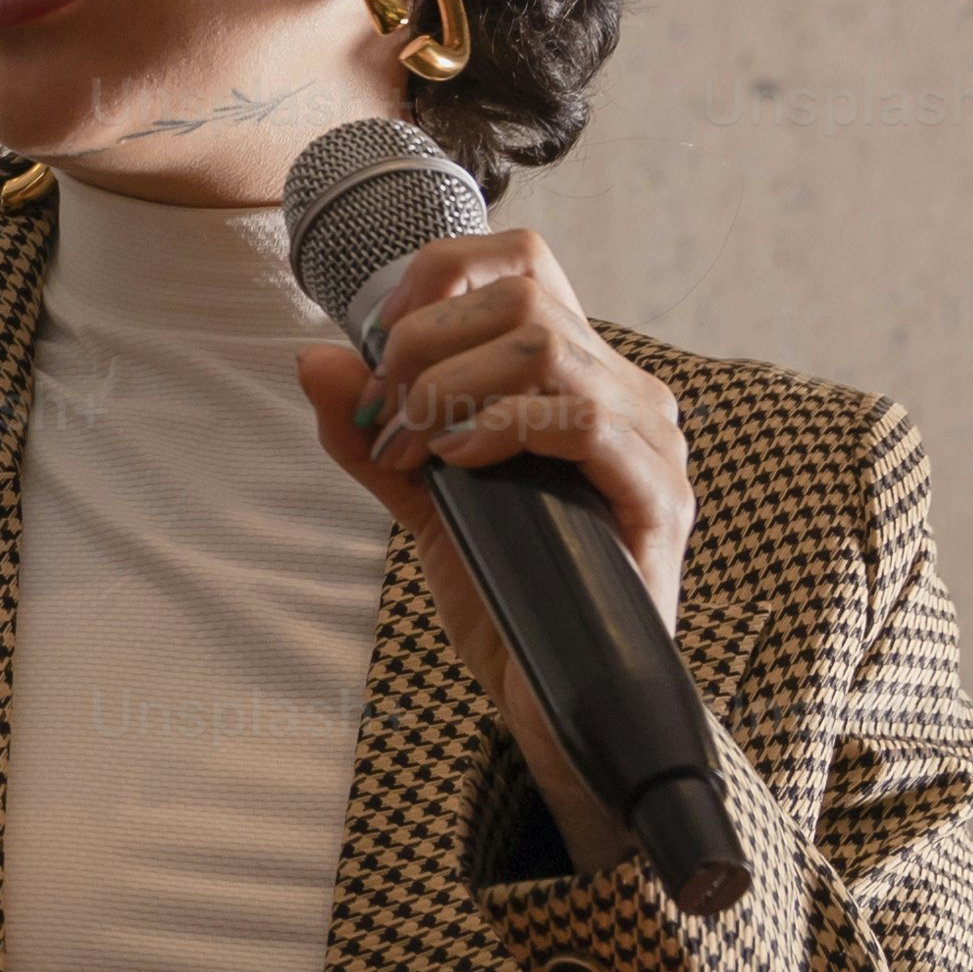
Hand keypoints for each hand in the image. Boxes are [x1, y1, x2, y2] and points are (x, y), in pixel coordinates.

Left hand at [295, 227, 692, 876]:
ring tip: (415, 449)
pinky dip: (501, 425)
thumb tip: (314, 355)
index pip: (524, 264)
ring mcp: (652, 445)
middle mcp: (627, 396)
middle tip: (384, 417)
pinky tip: (460, 465)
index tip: (379, 340)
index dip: (441, 275)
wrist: (561, 707)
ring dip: (449, 388)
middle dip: (424, 345)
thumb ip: (372, 435)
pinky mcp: (658, 500)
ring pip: (547, 344)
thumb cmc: (511, 600)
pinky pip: (583, 418)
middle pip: (525, 292)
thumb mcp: (421, 504)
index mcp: (579, 380)